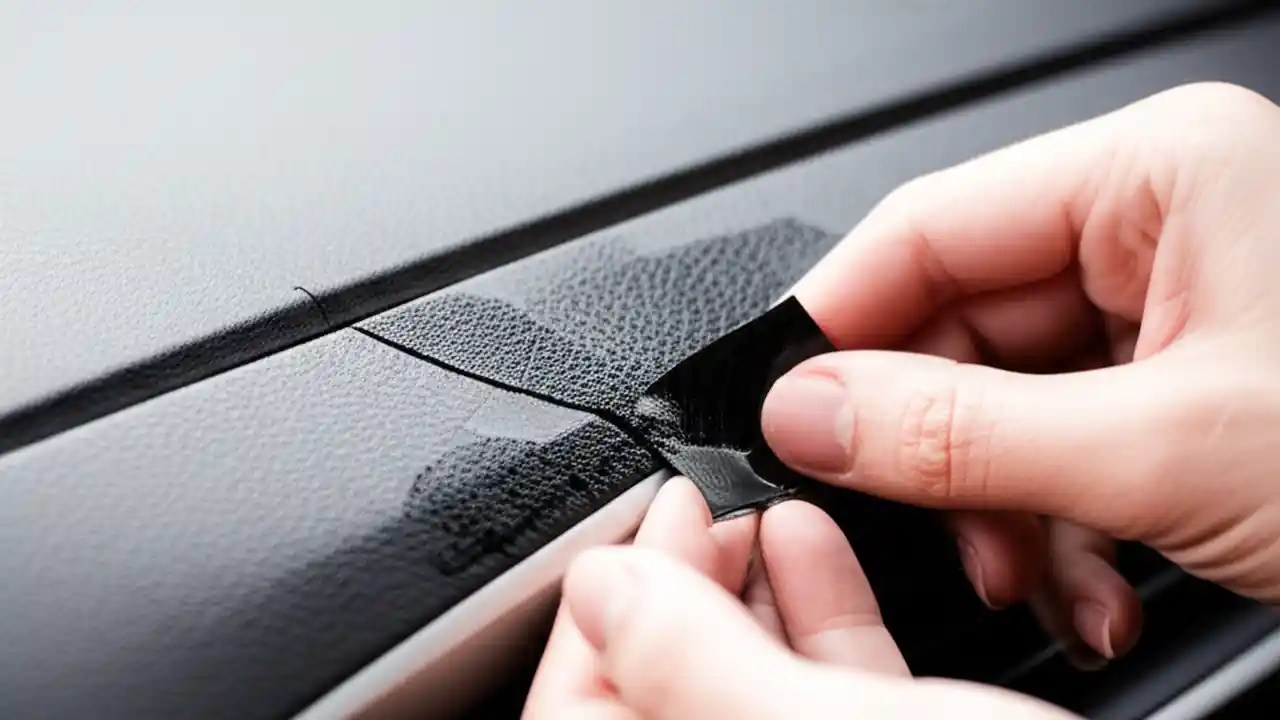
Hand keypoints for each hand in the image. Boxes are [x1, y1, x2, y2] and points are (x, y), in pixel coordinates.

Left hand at [524, 477, 1073, 718]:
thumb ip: (690, 665)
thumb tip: (601, 584)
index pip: (577, 715)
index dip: (604, 611)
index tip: (653, 518)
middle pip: (664, 689)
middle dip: (682, 585)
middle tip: (711, 506)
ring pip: (751, 685)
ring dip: (752, 586)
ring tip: (763, 508)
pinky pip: (829, 694)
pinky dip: (821, 616)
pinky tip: (816, 551)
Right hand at [761, 82, 1279, 659]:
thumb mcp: (1162, 451)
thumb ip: (960, 431)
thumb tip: (813, 410)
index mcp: (1159, 175)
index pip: (929, 229)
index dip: (841, 325)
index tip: (787, 408)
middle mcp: (1162, 222)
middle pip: (963, 326)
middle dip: (938, 450)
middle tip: (917, 524)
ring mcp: (1176, 301)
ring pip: (1006, 398)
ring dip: (998, 506)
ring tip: (1033, 581)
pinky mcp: (1187, 375)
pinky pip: (1064, 435)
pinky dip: (1056, 523)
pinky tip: (1086, 586)